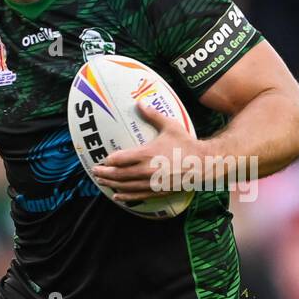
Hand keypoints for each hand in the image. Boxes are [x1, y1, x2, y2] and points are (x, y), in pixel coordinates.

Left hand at [91, 101, 213, 203]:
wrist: (203, 163)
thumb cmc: (186, 143)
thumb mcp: (170, 126)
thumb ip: (152, 115)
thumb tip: (139, 103)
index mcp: (147, 154)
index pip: (120, 159)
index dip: (109, 160)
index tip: (102, 159)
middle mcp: (146, 170)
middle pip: (118, 174)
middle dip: (104, 173)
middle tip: (94, 171)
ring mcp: (151, 182)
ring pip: (125, 186)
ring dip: (111, 184)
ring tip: (101, 181)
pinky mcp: (157, 191)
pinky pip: (137, 196)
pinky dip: (125, 196)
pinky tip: (116, 195)